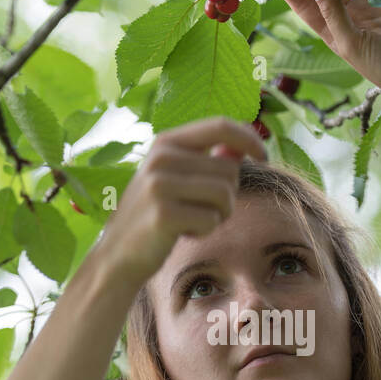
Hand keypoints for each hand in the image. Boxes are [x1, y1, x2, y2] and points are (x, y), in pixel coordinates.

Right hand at [95, 116, 266, 283]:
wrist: (117, 254)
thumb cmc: (155, 215)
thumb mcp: (178, 180)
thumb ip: (211, 160)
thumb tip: (246, 146)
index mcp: (165, 142)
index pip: (220, 125)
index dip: (249, 138)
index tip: (263, 156)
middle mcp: (161, 158)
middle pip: (230, 169)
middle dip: (228, 195)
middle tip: (201, 210)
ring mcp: (160, 185)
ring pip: (225, 195)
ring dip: (219, 215)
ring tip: (192, 221)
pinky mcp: (164, 214)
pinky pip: (212, 219)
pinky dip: (205, 231)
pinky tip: (181, 234)